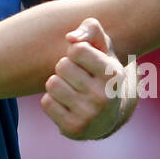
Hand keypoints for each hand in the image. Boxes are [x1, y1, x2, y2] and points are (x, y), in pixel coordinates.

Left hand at [40, 19, 130, 140]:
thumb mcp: (103, 48)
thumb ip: (90, 29)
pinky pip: (46, 103)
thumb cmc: (101, 72)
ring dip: (58, 84)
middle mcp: (104, 97)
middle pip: (62, 66)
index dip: (75, 53)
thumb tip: (70, 37)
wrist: (107, 116)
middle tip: (78, 77)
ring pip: (52, 84)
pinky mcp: (73, 129)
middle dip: (66, 68)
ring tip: (72, 90)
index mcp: (113, 74)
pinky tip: (67, 105)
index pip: (76, 49)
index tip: (86, 61)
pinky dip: (52, 101)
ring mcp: (89, 116)